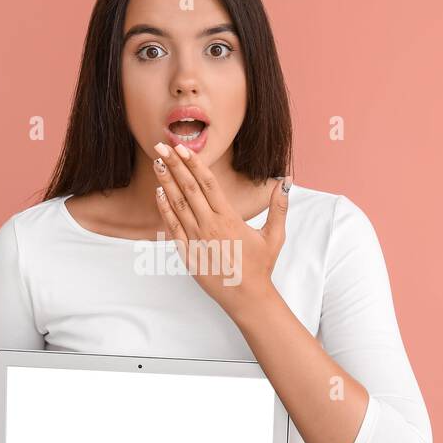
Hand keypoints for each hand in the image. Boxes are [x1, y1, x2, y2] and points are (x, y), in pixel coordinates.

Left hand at [151, 140, 289, 317]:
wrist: (247, 297)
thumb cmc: (260, 266)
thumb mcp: (274, 235)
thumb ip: (278, 207)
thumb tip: (286, 182)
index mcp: (229, 218)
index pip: (208, 183)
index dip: (194, 163)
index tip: (182, 148)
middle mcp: (210, 225)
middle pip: (189, 188)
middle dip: (173, 165)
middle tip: (161, 146)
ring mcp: (196, 239)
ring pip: (177, 205)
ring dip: (166, 182)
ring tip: (156, 163)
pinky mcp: (188, 254)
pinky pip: (172, 228)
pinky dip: (164, 210)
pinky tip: (158, 194)